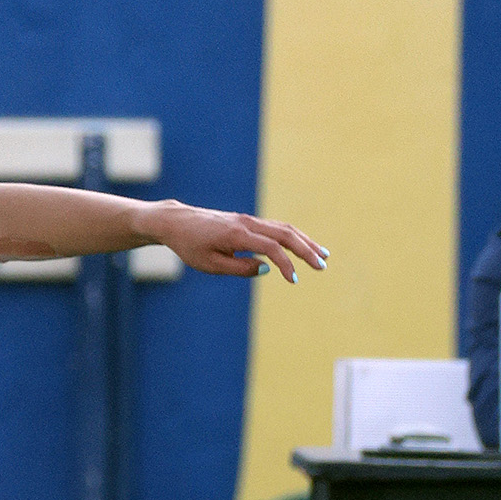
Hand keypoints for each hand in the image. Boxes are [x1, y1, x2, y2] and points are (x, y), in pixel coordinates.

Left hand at [136, 200, 328, 282]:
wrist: (177, 223)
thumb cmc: (190, 246)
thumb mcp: (210, 264)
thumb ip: (239, 268)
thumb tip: (267, 269)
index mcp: (237, 235)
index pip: (271, 248)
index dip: (285, 264)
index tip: (293, 280)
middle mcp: (247, 223)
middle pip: (285, 234)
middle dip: (306, 250)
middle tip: (323, 266)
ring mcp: (248, 220)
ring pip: (284, 228)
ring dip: (305, 241)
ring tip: (322, 255)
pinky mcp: (247, 221)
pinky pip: (276, 227)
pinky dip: (293, 236)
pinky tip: (303, 246)